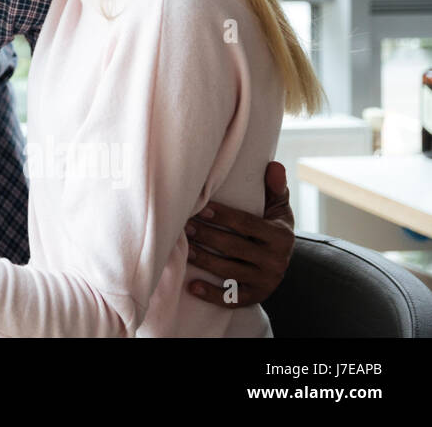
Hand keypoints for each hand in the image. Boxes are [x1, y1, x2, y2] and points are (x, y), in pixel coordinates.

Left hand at [184, 161, 294, 306]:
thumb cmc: (272, 227)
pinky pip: (232, 299)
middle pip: (234, 247)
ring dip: (203, 260)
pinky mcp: (256, 297)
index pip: (247, 224)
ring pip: (229, 272)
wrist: (281, 261)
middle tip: (184, 226)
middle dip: (207, 236)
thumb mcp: (279, 209)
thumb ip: (275, 188)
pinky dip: (211, 294)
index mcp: (280, 236)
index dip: (223, 215)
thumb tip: (273, 165)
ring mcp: (265, 281)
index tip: (200, 206)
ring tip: (183, 249)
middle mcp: (275, 261)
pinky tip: (192, 286)